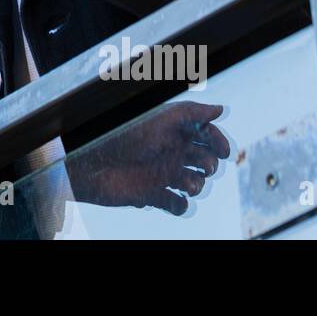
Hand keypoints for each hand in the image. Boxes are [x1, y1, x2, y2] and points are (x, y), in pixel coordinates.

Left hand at [65, 102, 230, 214]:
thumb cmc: (124, 136)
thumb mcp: (160, 120)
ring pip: (195, 183)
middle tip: (202, 166)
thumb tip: (220, 109)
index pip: (206, 135)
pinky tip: (175, 199)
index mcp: (173, 132)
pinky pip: (177, 205)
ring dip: (196, 185)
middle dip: (210, 165)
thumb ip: (191, 113)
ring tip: (184, 183)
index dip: (218, 142)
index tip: (223, 151)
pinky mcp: (153, 195)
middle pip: (205, 160)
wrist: (93, 163)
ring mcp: (163, 174)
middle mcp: (170, 152)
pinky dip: (181, 206)